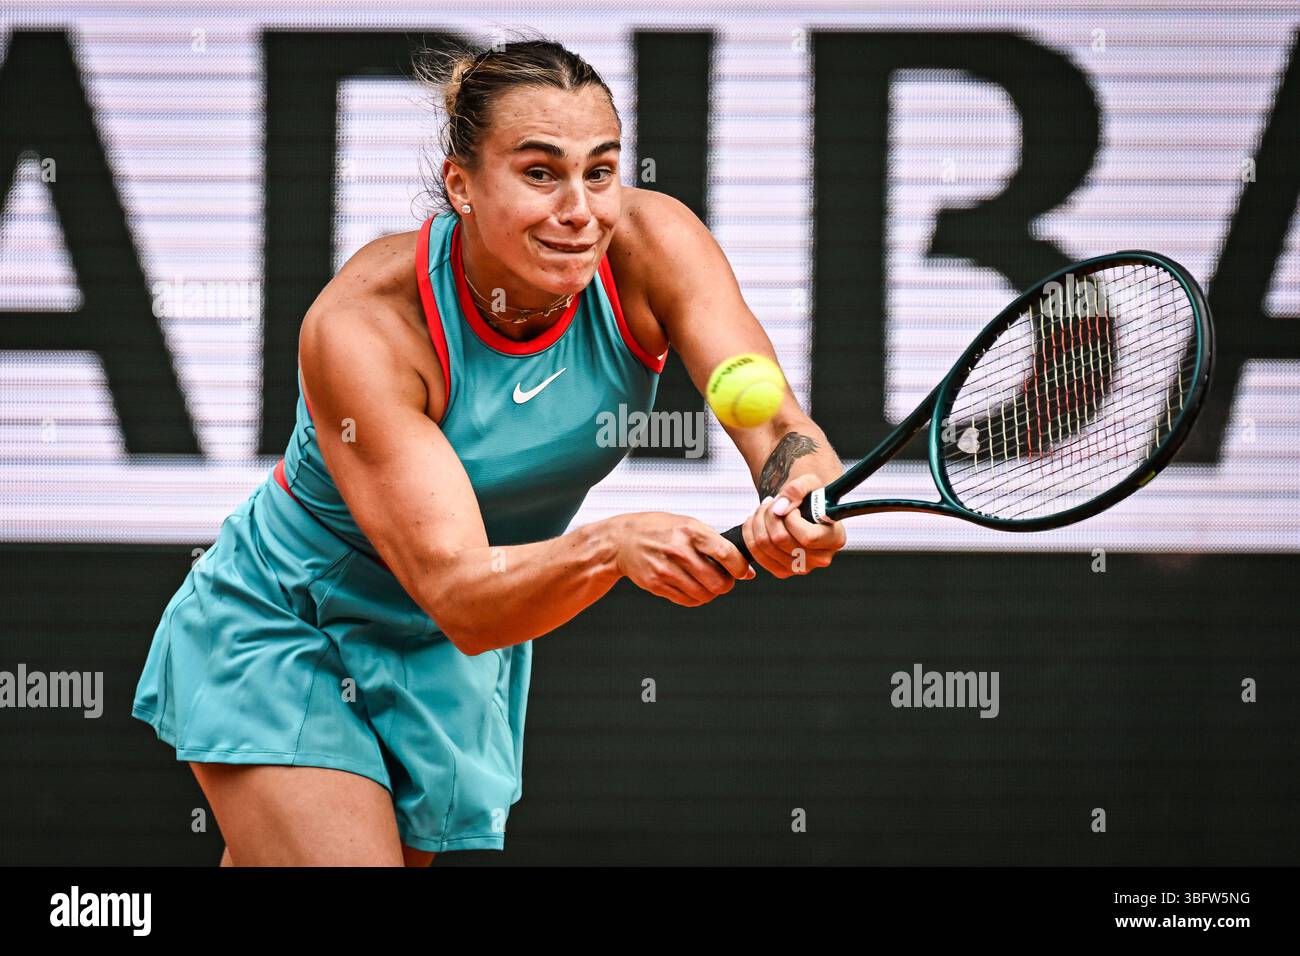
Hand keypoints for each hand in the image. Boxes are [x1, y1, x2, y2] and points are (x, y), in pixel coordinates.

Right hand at [614, 512, 754, 605]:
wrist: (623, 539)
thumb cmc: (659, 530)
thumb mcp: (687, 525)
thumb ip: (715, 544)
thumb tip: (745, 569)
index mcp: (690, 531)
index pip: (726, 553)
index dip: (739, 567)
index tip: (742, 571)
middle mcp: (678, 549)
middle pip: (716, 581)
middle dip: (726, 584)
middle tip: (724, 580)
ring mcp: (666, 568)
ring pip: (703, 594)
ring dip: (711, 593)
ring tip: (707, 583)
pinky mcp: (656, 584)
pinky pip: (686, 600)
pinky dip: (696, 598)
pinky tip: (692, 587)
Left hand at [742, 473, 846, 577]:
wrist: (805, 509)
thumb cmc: (811, 496)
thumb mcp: (809, 482)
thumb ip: (797, 489)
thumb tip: (779, 509)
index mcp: (835, 539)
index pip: (807, 537)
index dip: (791, 518)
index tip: (792, 506)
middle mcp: (821, 558)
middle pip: (781, 540)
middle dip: (770, 514)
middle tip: (771, 501)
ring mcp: (802, 568)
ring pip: (765, 545)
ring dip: (758, 521)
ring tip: (764, 508)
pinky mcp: (783, 572)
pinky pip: (757, 555)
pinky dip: (750, 534)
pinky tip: (755, 521)